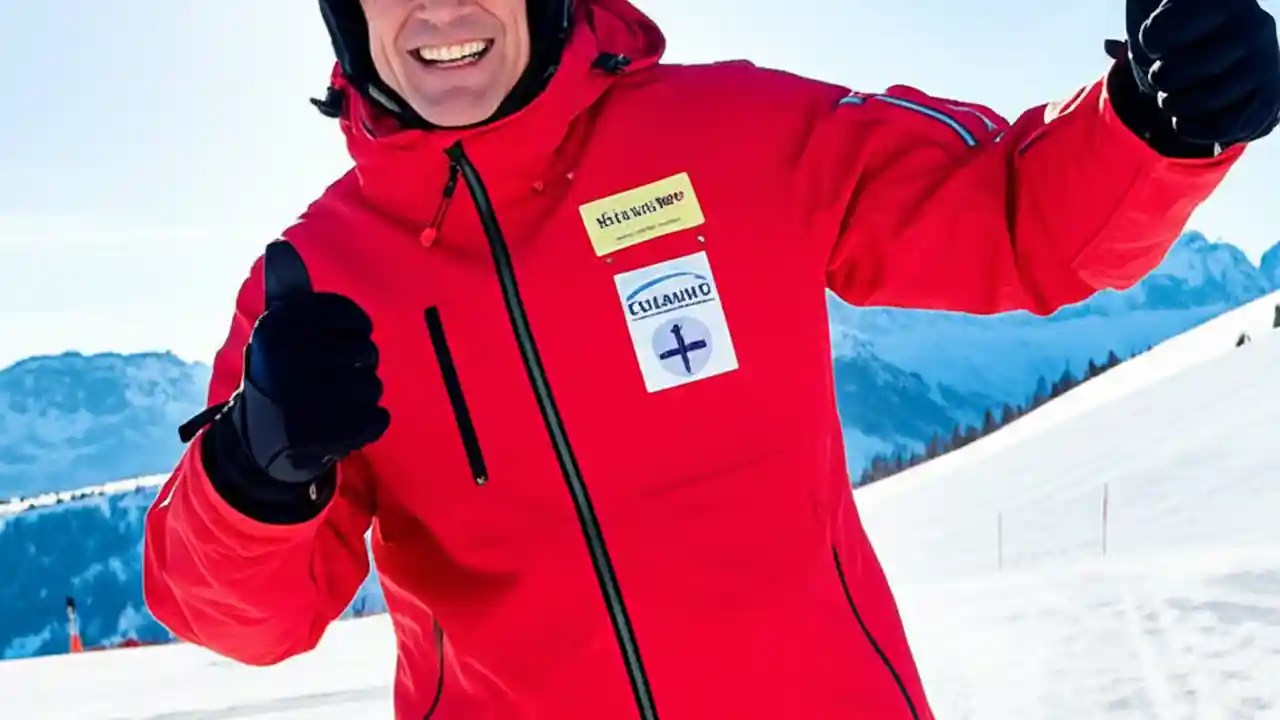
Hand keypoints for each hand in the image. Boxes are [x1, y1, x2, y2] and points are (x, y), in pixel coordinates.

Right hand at [226, 240, 389, 483]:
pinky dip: (370, 423)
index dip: (358, 333)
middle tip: (334, 380)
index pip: (357, 322)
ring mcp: (298, 400)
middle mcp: (284, 360)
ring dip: (364, 397)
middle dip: (361, 368)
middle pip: (369, 354)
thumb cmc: (280, 372)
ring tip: (337, 403)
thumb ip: (288, 289)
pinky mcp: (316, 436)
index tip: (338, 344)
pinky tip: (347, 424)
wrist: (258, 440)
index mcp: (278, 328)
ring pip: (374, 387)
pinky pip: (377, 420)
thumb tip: (279, 246)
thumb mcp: (279, 328)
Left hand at [1121, 0, 1279, 150]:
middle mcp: (1252, 24)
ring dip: (1174, 107)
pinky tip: (1183, 123)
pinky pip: (1225, 127)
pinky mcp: (1271, 96)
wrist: (1234, 61)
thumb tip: (1109, 46)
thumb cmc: (1186, 37)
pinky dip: (1194, 130)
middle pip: (1173, 73)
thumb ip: (1140, 34)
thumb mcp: (1164, 26)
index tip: (1157, 43)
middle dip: (1159, 80)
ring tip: (1171, 101)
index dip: (1148, 45)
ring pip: (1201, 101)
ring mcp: (1265, 61)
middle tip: (1161, 78)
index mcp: (1222, 1)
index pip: (1156, 35)